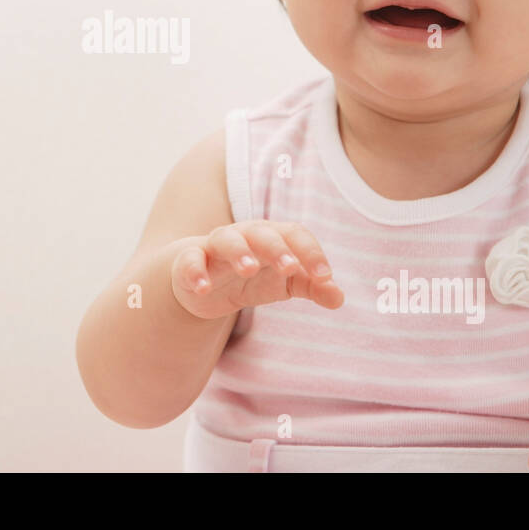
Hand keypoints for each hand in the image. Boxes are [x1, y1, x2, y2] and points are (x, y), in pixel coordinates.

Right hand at [170, 220, 343, 320]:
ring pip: (226, 239)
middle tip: (289, 268)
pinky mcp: (189, 262)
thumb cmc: (251, 276)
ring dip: (239, 252)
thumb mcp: (283, 284)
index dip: (310, 252)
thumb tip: (339, 297)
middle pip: (261, 232)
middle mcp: (244, 236)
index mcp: (271, 237)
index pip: (294, 234)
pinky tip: (204, 287)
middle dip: (276, 248)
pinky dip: (196, 272)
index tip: (324, 276)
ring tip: (249, 270)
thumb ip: (311, 287)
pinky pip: (190, 261)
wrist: (203, 282)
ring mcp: (215, 247)